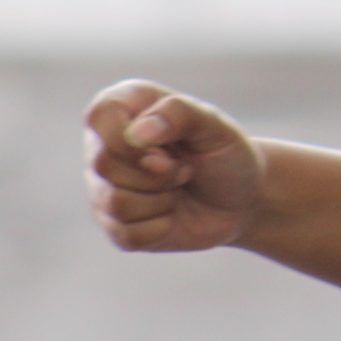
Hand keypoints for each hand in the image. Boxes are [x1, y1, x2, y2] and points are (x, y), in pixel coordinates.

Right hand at [84, 79, 267, 252]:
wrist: (241, 200)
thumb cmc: (225, 154)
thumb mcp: (215, 125)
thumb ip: (178, 113)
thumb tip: (137, 134)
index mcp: (123, 106)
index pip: (100, 116)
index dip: (130, 139)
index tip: (167, 149)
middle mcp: (102, 146)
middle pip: (105, 163)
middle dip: (159, 172)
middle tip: (185, 168)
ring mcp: (102, 188)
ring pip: (115, 202)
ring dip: (162, 199)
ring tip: (178, 186)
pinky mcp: (113, 226)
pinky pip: (127, 234)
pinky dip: (161, 227)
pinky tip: (171, 212)